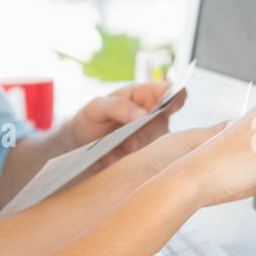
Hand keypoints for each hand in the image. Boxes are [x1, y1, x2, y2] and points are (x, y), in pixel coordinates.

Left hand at [70, 80, 187, 173]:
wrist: (80, 143)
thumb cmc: (93, 118)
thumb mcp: (98, 106)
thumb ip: (118, 106)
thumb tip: (143, 114)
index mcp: (145, 96)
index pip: (170, 91)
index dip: (175, 97)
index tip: (167, 106)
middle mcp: (155, 118)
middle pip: (164, 125)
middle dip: (146, 135)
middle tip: (128, 143)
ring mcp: (152, 140)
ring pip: (157, 147)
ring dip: (133, 153)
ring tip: (109, 155)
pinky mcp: (145, 161)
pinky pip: (145, 164)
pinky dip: (124, 164)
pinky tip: (107, 162)